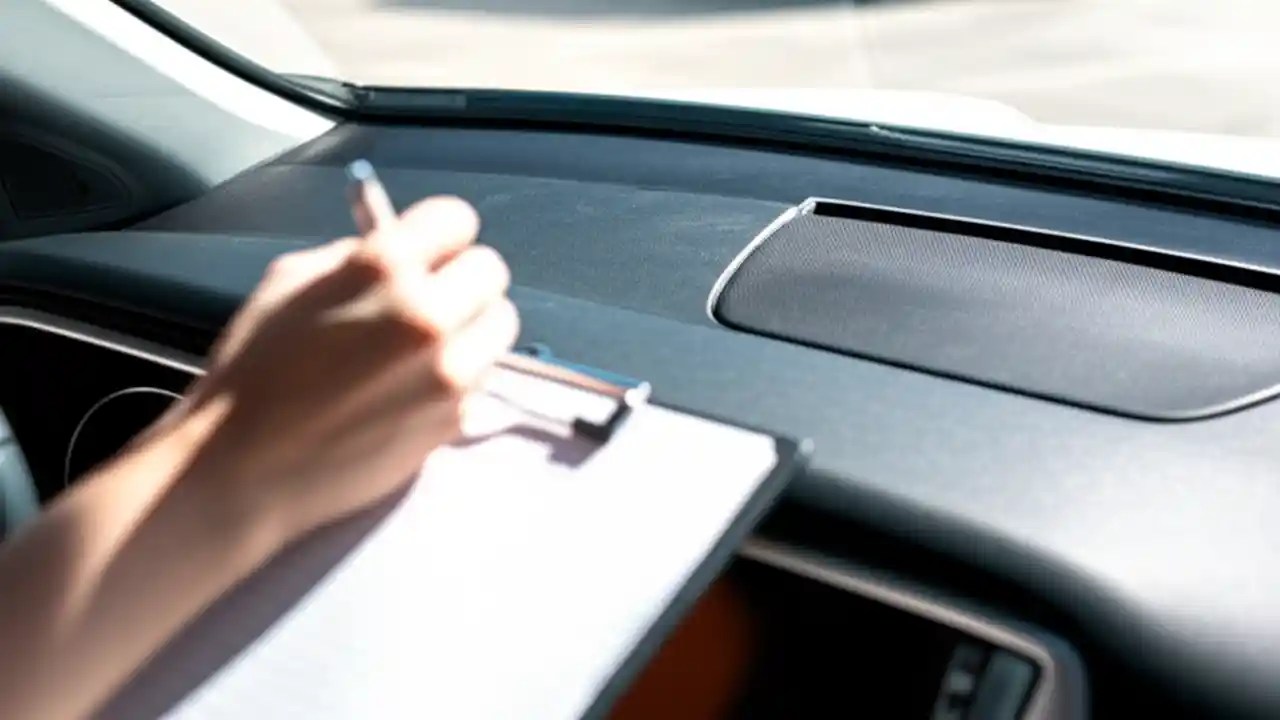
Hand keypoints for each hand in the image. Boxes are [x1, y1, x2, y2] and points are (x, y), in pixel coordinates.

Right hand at [166, 195, 516, 543]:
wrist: (243, 467)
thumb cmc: (255, 369)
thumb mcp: (291, 281)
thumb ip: (356, 256)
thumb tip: (403, 245)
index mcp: (383, 267)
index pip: (456, 219)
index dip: (438, 235)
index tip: (428, 252)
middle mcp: (428, 314)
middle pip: (490, 271)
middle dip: (461, 280)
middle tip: (429, 300)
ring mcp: (450, 371)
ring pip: (498, 326)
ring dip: (470, 329)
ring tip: (425, 349)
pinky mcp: (456, 419)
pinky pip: (481, 379)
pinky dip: (459, 379)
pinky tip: (413, 391)